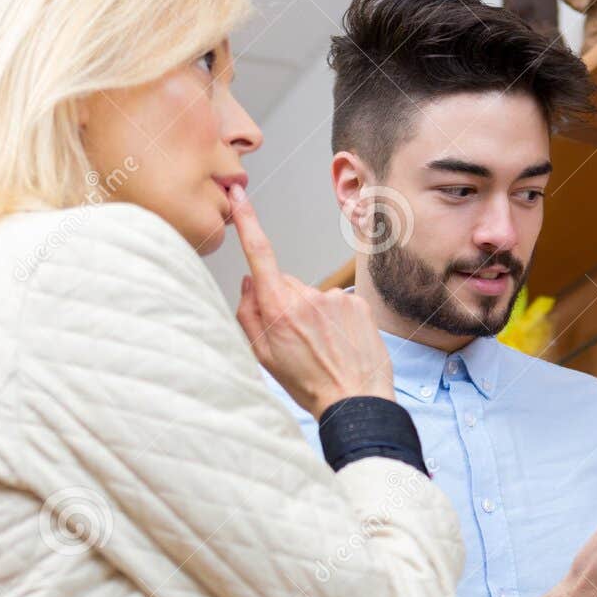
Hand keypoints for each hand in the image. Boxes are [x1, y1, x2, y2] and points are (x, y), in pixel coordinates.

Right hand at [231, 187, 393, 417]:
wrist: (356, 401)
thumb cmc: (309, 385)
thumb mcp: (263, 357)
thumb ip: (248, 315)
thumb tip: (249, 282)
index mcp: (279, 308)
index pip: (259, 254)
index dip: (247, 221)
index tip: (238, 195)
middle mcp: (307, 296)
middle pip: (285, 284)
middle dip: (284, 302)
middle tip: (296, 340)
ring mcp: (335, 299)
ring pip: (312, 295)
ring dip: (312, 314)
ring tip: (321, 347)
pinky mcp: (358, 304)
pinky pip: (337, 303)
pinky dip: (335, 319)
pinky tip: (339, 343)